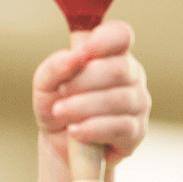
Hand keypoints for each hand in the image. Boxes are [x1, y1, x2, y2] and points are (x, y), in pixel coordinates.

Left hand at [32, 20, 148, 166]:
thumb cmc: (56, 106)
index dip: (104, 39)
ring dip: (82, 106)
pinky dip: (92, 128)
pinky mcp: (136, 132)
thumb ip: (55, 67)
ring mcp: (137, 104)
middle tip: (62, 90)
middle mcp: (130, 75)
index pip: (121, 35)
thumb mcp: (45, 85)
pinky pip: (120, 126)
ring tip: (60, 112)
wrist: (58, 146)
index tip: (82, 51)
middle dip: (84, 80)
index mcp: (111, 55)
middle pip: (119, 69)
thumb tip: (73, 57)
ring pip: (118, 99)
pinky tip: (74, 131)